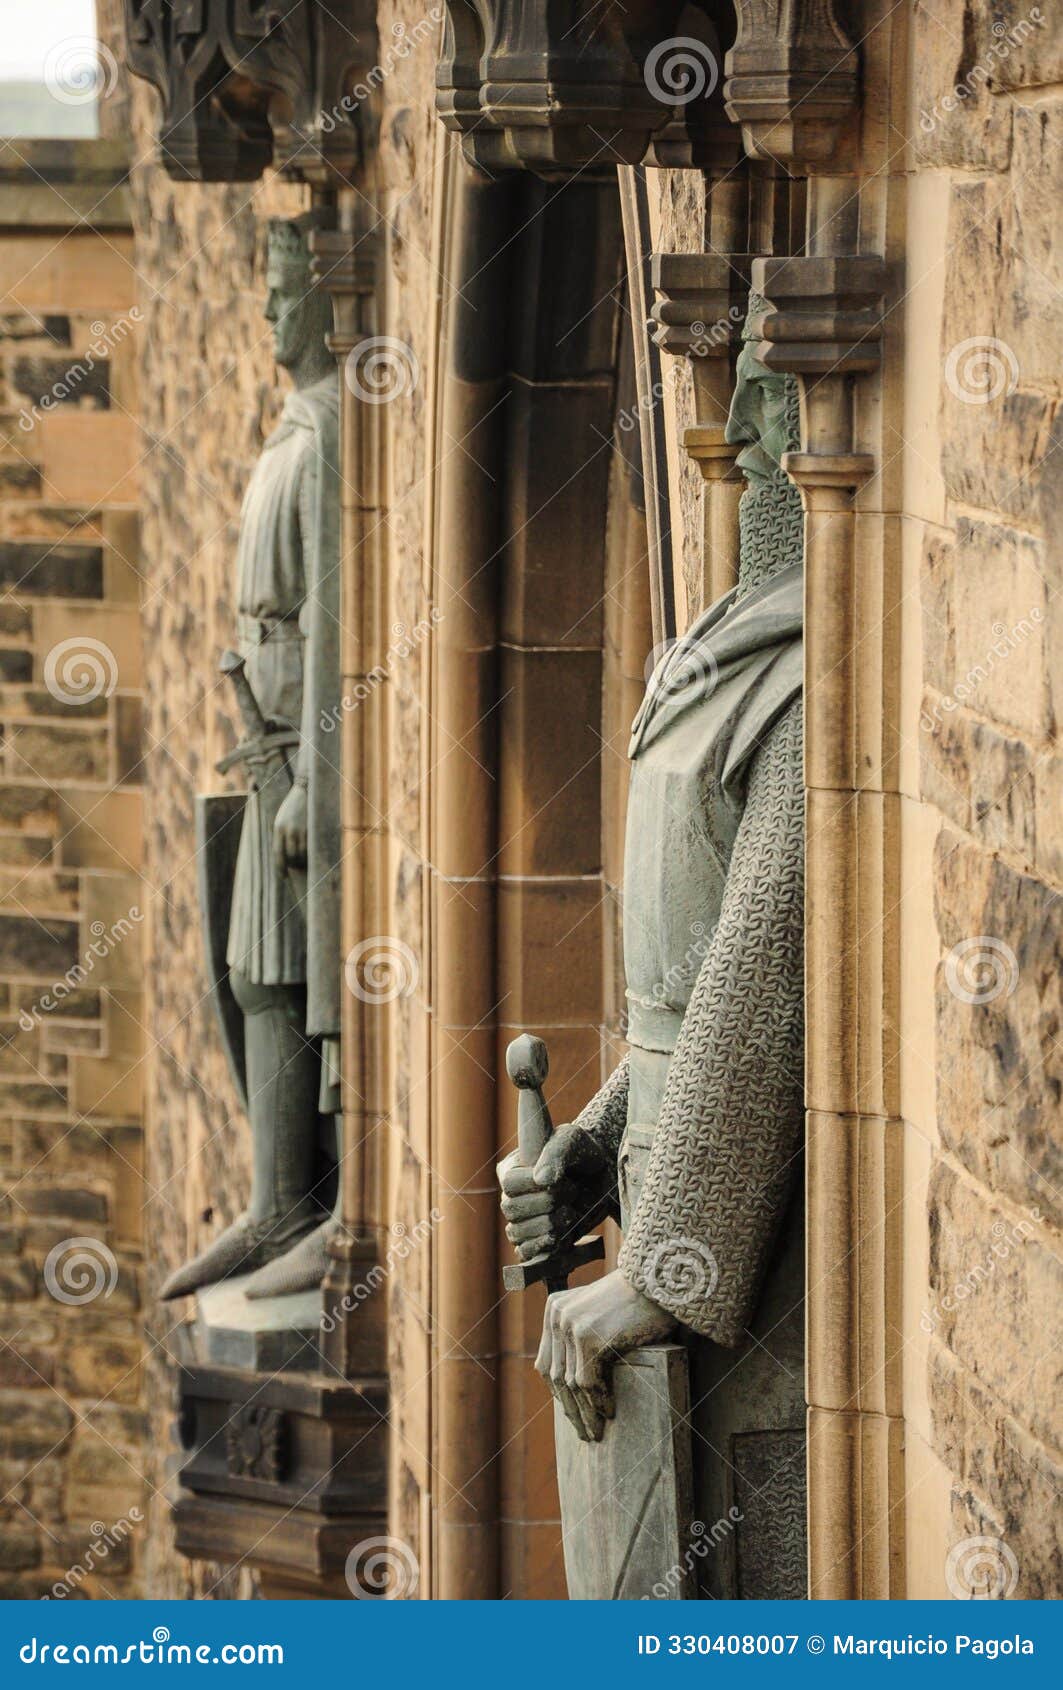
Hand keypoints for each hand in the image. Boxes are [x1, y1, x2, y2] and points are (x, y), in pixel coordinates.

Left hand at [273, 780, 307, 876]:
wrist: (306, 790)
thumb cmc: (293, 807)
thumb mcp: (282, 820)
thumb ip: (282, 835)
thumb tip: (285, 856)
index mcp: (278, 828)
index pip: (278, 854)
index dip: (280, 868)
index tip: (283, 877)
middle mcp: (288, 830)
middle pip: (290, 856)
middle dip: (293, 864)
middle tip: (297, 866)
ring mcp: (301, 830)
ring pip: (301, 854)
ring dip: (303, 860)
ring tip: (304, 860)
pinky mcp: (312, 829)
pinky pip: (310, 848)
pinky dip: (310, 853)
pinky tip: (311, 853)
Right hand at [498, 1124, 612, 1262]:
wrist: (602, 1177)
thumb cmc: (583, 1152)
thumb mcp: (572, 1141)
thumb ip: (556, 1154)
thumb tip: (542, 1179)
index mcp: (512, 1168)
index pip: (509, 1183)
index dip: (535, 1185)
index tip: (562, 1178)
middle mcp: (512, 1195)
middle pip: (513, 1210)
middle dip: (548, 1205)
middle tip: (573, 1191)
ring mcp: (521, 1220)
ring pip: (518, 1234)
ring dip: (551, 1226)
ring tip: (572, 1212)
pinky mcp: (535, 1241)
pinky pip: (526, 1253)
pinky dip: (546, 1247)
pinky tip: (564, 1235)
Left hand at [536, 1269, 675, 1441]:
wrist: (658, 1282)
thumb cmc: (634, 1300)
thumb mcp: (596, 1312)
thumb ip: (578, 1333)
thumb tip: (572, 1383)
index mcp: (554, 1308)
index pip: (548, 1361)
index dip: (559, 1391)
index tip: (571, 1412)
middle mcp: (557, 1315)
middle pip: (557, 1374)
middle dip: (570, 1407)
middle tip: (583, 1431)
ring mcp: (571, 1325)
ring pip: (571, 1383)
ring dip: (584, 1412)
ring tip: (596, 1431)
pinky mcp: (587, 1337)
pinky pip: (588, 1382)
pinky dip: (598, 1401)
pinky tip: (609, 1412)